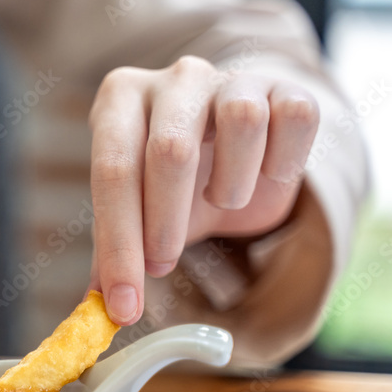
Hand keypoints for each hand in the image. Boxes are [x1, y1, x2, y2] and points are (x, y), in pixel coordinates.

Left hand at [87, 55, 319, 323]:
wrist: (234, 147)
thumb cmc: (172, 184)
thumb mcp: (134, 212)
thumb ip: (112, 255)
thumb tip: (97, 313)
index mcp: (121, 99)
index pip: (112, 170)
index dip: (118, 245)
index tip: (124, 305)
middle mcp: (174, 78)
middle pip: (170, 150)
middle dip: (165, 225)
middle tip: (163, 265)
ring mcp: (231, 77)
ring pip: (241, 122)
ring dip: (232, 186)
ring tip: (221, 201)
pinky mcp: (285, 86)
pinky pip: (295, 119)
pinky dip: (283, 163)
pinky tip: (266, 177)